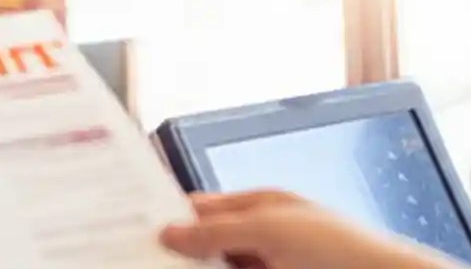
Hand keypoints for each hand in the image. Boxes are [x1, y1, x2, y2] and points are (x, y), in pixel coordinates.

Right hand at [160, 191, 458, 268]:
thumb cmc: (341, 249)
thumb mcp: (271, 229)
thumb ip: (217, 230)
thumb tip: (169, 232)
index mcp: (259, 207)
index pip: (199, 207)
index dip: (166, 213)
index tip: (128, 224)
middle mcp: (259, 239)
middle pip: (202, 246)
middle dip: (171, 251)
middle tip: (132, 255)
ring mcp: (265, 268)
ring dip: (189, 268)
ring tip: (145, 265)